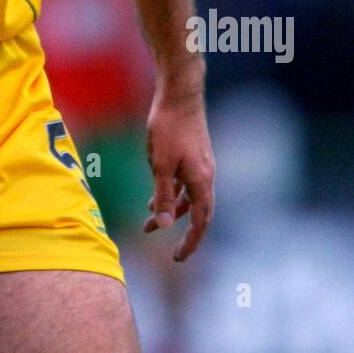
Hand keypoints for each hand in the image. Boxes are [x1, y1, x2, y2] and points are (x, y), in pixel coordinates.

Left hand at [144, 84, 214, 261]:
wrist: (179, 94)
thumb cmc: (169, 127)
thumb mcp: (161, 164)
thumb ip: (164, 195)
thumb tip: (166, 225)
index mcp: (202, 181)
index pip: (201, 222)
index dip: (191, 242)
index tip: (179, 258)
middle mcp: (205, 176)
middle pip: (196, 212)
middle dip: (178, 228)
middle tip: (162, 244)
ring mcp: (200, 165)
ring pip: (187, 196)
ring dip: (170, 209)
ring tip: (147, 220)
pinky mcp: (192, 155)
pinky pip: (183, 182)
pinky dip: (171, 192)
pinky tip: (153, 195)